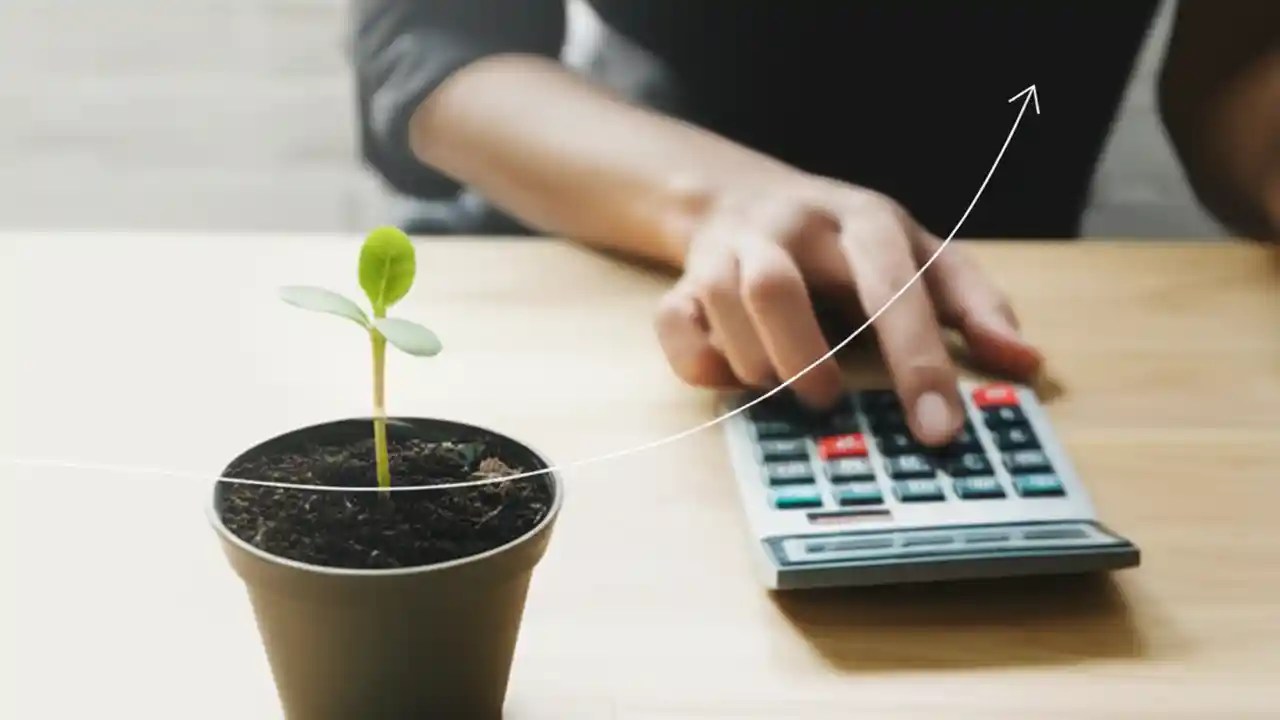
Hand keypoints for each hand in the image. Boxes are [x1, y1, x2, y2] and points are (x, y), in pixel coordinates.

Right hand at [654, 175, 1042, 445]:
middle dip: (803, 358)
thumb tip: (1026, 363)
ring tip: (784, 387)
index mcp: (861, 218)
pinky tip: (728, 372)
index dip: (917, 360)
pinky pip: (674, 324)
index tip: (940, 430)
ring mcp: (726, 249)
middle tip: (828, 402)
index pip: (891, 283)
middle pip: (777, 287)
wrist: (738, 195)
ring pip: (723, 305)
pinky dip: (699, 361)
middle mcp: (788, 225)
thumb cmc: (845, 241)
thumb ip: (971, 303)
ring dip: (755, 363)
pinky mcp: (682, 279)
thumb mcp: (916, 252)